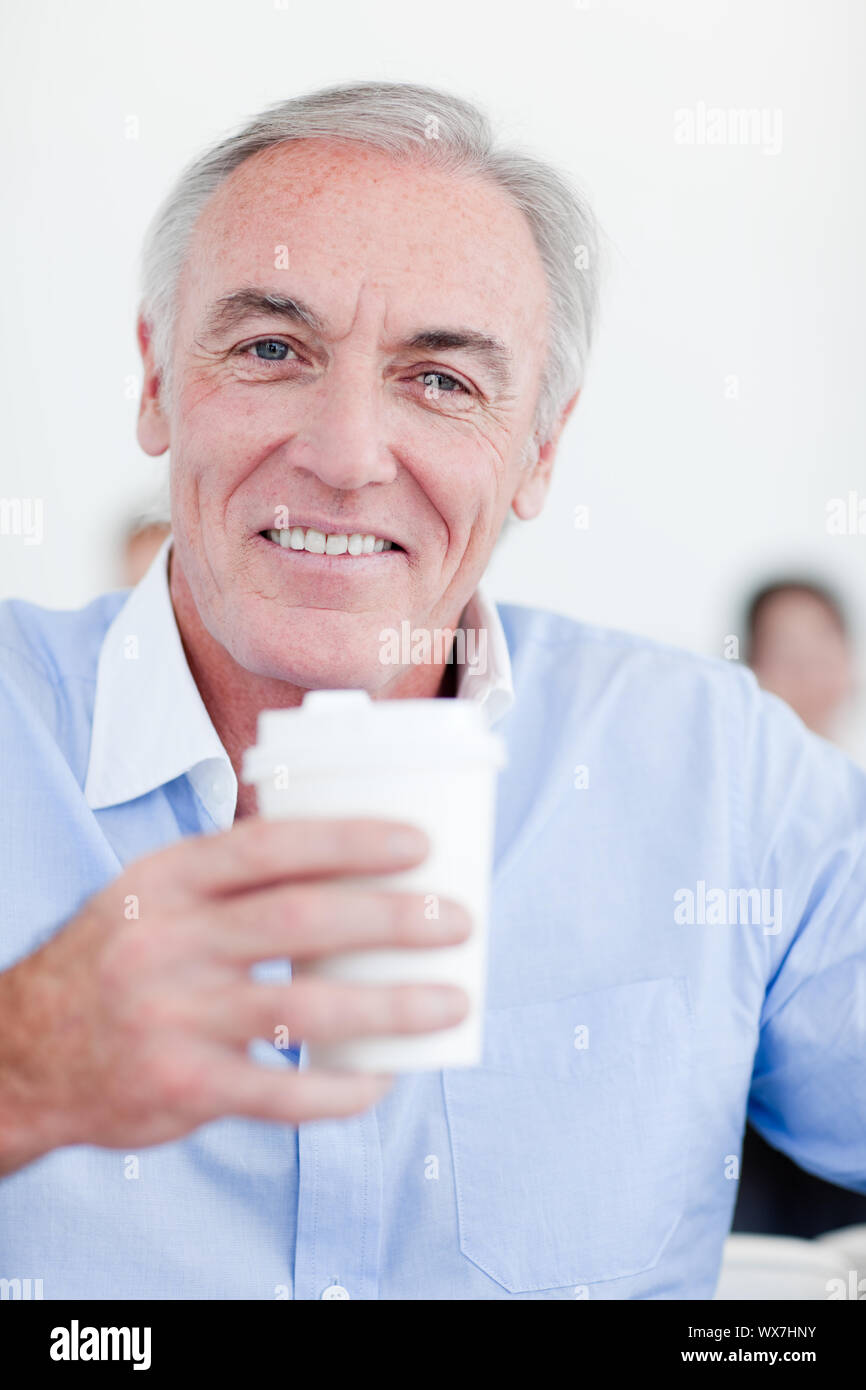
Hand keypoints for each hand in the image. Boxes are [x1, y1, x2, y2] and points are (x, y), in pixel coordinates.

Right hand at [0, 817, 470, 1174]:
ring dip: (390, 1006)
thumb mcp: (153, 895)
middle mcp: (167, 942)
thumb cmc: (117, 959)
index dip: (351, 840)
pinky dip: (340, 1090)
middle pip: (299, 921)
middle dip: (391, 918)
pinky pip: (279, 1094)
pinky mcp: (181, 1087)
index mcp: (167, 879)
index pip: (271, 845)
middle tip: (456, 920)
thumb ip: (232, 876)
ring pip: (302, 1011)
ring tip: (450, 1001)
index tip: (418, 843)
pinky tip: (383, 1078)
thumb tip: (350, 855)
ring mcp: (172, 1018)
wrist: (26, 1052)